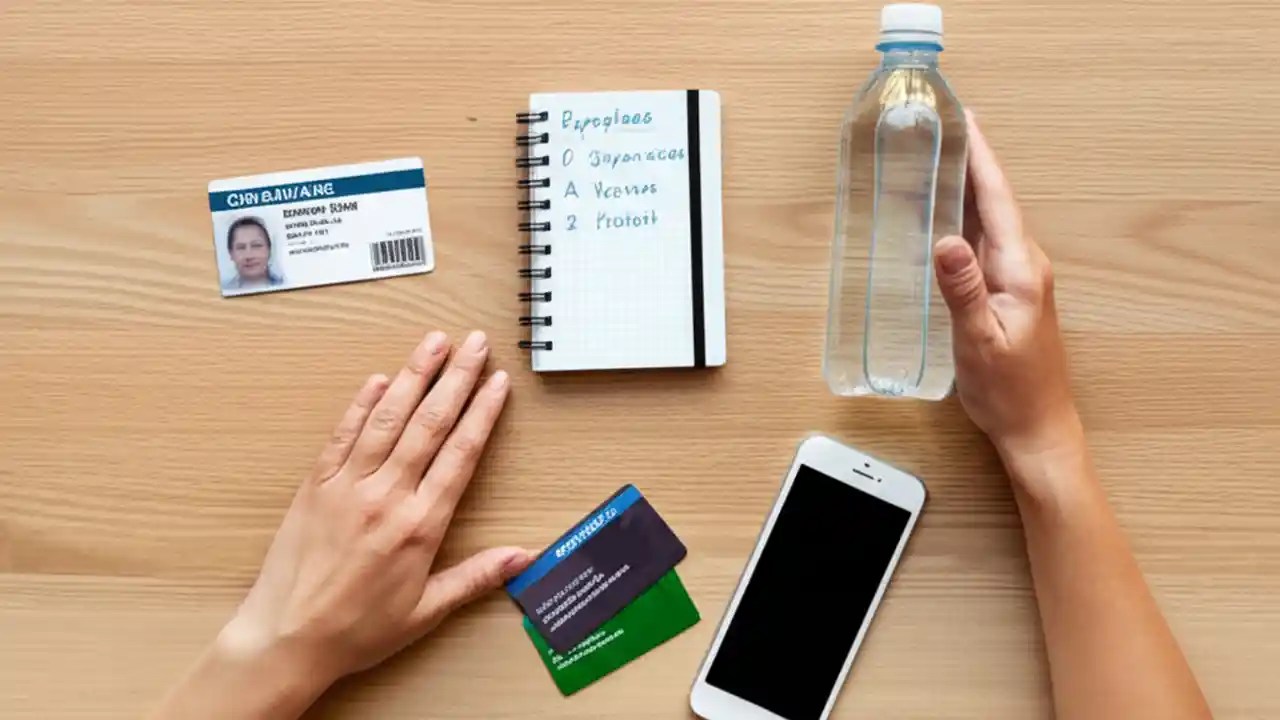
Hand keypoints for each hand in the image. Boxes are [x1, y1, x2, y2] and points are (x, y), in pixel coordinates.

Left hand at [180, 330, 531, 716]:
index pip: (460, 455)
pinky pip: (342, 436)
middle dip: (456, 379)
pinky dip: (361, 404)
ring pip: (387, 419)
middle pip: (429, 425)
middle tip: (475, 343)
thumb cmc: (357, 631)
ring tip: (433, 343)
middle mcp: (385, 497)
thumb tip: (526, 556)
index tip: (497, 382)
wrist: (285, 639)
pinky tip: (378, 379)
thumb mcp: (426, 612)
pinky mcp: (315, 486)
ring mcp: (347, 487)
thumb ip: (476, 577)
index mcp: (420, 527)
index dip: (482, 413)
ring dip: (412, 376)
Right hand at [933, 112, 1080, 461]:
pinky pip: (985, 243)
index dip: (981, 157)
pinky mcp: (1009, 293)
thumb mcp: (979, 340)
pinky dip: (965, 221)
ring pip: (989, 220)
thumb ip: (964, 289)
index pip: (999, 199)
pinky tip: (946, 220)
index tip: (966, 120)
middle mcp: (1024, 265)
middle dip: (970, 162)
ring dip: (966, 189)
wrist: (1036, 428)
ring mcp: (1018, 279)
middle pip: (995, 200)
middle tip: (941, 129)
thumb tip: (946, 240)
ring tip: (938, 161)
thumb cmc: (1010, 391)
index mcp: (1021, 269)